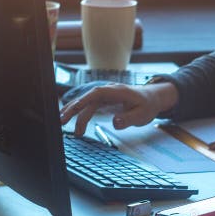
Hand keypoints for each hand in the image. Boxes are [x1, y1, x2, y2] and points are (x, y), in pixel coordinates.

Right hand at [59, 82, 178, 135]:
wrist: (152, 98)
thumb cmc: (148, 105)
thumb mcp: (142, 114)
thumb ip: (129, 119)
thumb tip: (115, 123)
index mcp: (117, 91)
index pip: (97, 93)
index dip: (84, 100)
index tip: (74, 108)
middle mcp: (108, 91)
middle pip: (87, 98)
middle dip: (73, 108)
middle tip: (62, 120)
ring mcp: (105, 96)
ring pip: (85, 102)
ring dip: (73, 112)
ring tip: (62, 124)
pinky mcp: (103, 102)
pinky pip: (88, 106)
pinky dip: (79, 112)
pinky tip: (70, 119)